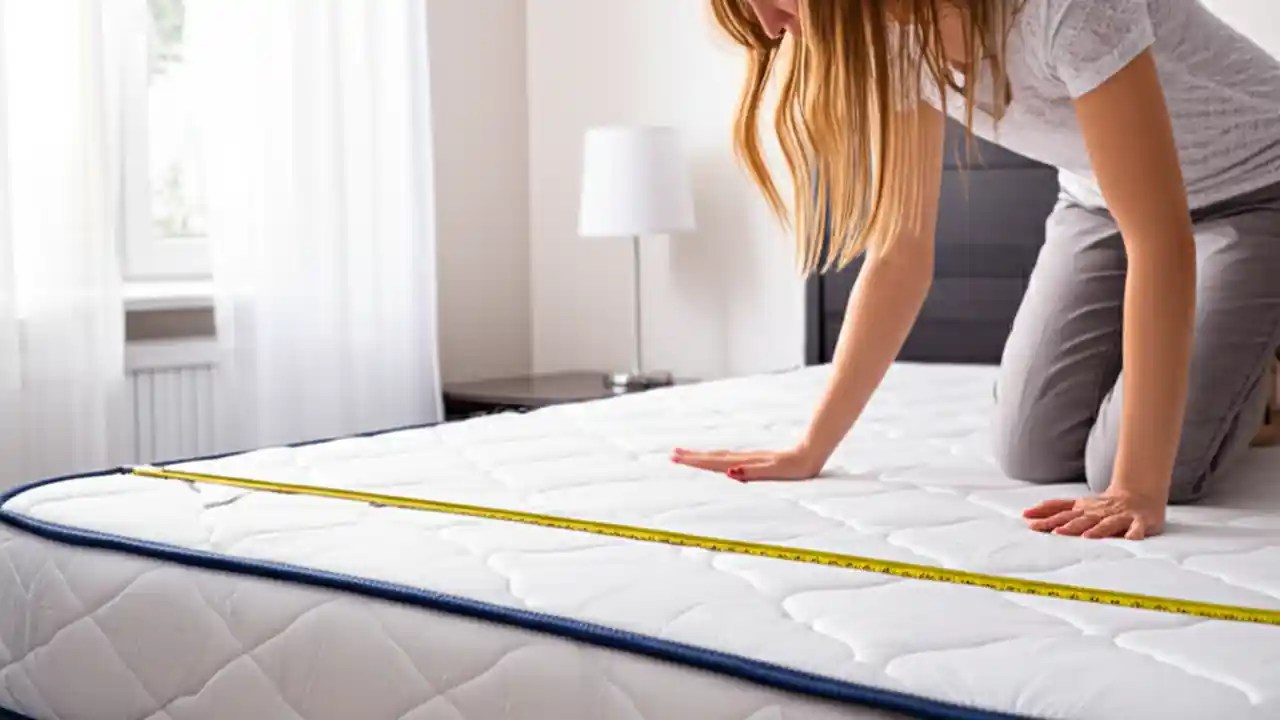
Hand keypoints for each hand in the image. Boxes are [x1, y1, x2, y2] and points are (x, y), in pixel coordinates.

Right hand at [670, 445, 824, 481]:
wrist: (811, 453)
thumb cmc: (795, 467)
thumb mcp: (775, 471)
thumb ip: (752, 472)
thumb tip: (730, 471)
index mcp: (745, 463)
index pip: (714, 462)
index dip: (695, 461)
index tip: (676, 458)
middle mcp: (744, 459)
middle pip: (713, 457)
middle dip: (692, 457)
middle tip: (673, 455)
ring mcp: (749, 459)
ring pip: (720, 457)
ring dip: (702, 456)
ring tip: (686, 455)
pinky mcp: (756, 460)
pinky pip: (729, 459)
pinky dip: (717, 459)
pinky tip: (716, 461)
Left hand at [1022, 488, 1166, 540]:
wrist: (1139, 494)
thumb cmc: (1102, 506)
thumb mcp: (1077, 505)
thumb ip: (1055, 510)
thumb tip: (1027, 515)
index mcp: (1083, 509)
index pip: (1062, 513)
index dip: (1047, 518)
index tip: (1030, 524)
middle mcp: (1098, 512)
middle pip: (1082, 519)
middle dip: (1069, 526)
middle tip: (1056, 533)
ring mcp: (1119, 516)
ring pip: (1107, 523)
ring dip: (1098, 530)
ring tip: (1088, 537)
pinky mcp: (1139, 521)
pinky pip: (1137, 527)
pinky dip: (1134, 533)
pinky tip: (1131, 538)